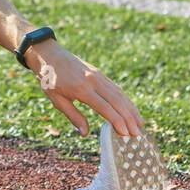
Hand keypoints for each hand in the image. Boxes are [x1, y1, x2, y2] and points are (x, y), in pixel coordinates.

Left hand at [27, 41, 144, 138]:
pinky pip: (116, 88)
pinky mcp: (100, 74)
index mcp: (82, 89)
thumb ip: (73, 116)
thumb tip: (85, 134)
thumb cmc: (50, 80)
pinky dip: (126, 100)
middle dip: (129, 118)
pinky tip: (131, 110)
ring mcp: (98, 76)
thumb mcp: (57, 100)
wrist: (49, 55)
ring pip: (120, 94)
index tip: (126, 134)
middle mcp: (94, 81)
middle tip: (138, 134)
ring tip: (140, 125)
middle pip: (117, 101)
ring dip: (131, 110)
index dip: (117, 121)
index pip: (105, 108)